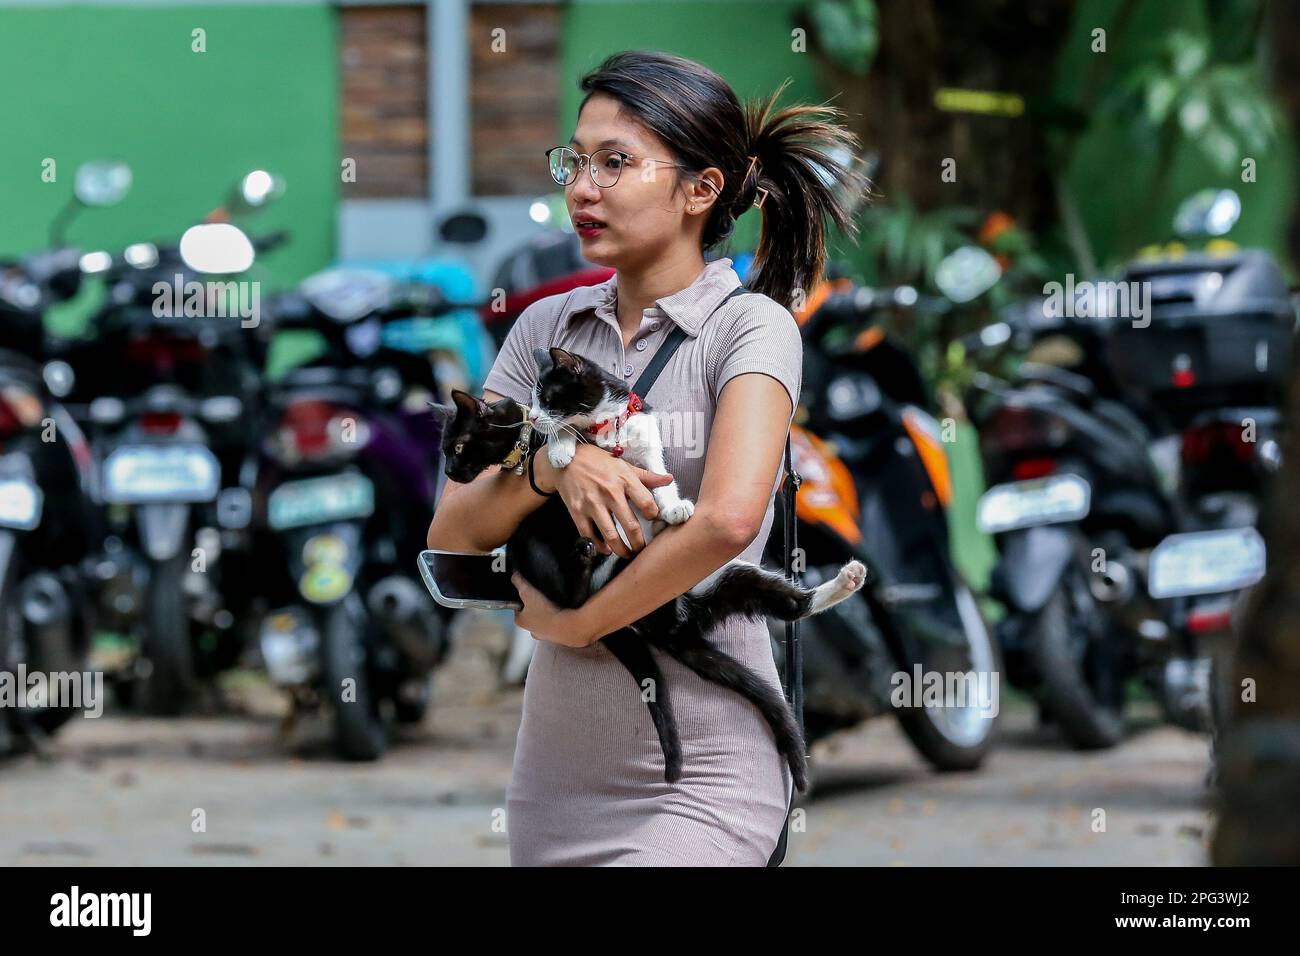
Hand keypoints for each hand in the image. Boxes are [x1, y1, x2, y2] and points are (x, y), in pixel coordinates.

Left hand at [511, 572, 593, 647]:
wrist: (567, 626)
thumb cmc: (546, 612)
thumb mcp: (528, 592)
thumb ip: (519, 582)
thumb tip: (514, 575)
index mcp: (520, 621)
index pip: (517, 607)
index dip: (522, 598)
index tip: (528, 592)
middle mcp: (531, 630)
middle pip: (531, 614)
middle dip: (536, 605)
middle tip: (542, 597)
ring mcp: (545, 633)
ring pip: (544, 619)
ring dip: (548, 611)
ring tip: (553, 603)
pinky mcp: (558, 634)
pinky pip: (556, 623)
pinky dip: (558, 617)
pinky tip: (561, 610)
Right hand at [534, 443, 673, 557]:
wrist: (566, 460)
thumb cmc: (598, 462)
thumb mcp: (623, 465)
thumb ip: (647, 476)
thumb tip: (669, 479)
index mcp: (624, 479)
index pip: (646, 502)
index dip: (653, 514)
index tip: (653, 519)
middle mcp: (610, 492)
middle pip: (630, 525)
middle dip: (638, 543)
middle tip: (642, 550)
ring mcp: (592, 503)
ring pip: (610, 535)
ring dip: (621, 550)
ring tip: (627, 554)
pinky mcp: (577, 511)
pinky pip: (589, 535)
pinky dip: (599, 547)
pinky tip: (606, 550)